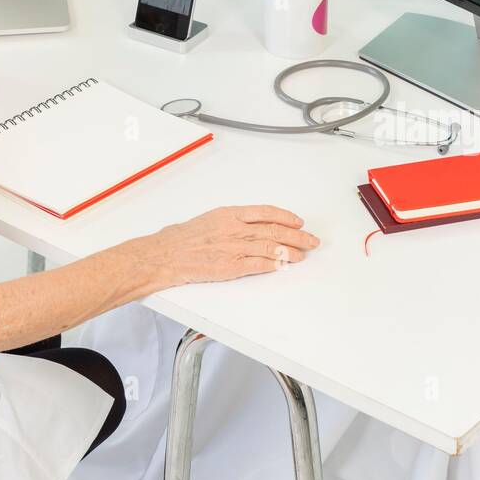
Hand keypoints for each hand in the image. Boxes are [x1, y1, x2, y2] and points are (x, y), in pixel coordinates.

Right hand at [146, 205, 319, 286]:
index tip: (298, 221)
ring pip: (271, 247)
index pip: (266, 212)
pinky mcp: (231, 266)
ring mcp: (234, 248)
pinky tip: (283, 265)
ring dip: (291, 252)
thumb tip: (253, 225)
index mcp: (230, 214)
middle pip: (274, 230)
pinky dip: (274, 264)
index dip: (286, 216)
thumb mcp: (211, 218)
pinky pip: (258, 264)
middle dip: (297, 235)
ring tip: (303, 255)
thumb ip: (233, 222)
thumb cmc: (184, 237)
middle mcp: (235, 229)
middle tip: (311, 240)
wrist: (167, 253)